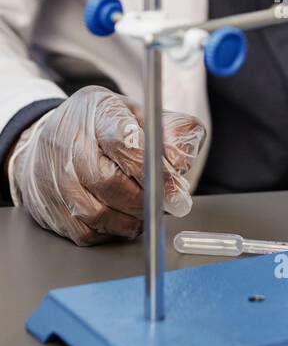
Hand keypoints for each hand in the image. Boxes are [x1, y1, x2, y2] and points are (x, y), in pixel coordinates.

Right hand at [8, 84, 204, 245]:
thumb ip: (172, 131)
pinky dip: (109, 232)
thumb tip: (180, 161)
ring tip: (145, 211)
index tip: (175, 188)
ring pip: (96, 213)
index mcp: (99, 112)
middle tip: (164, 203)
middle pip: (109, 182)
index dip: (154, 170)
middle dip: (144, 200)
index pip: (125, 142)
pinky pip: (84, 231)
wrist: (57, 134)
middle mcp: (70, 143)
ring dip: (129, 220)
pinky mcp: (49, 204)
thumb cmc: (106, 125)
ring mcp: (55, 176)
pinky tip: (121, 218)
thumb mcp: (143, 114)